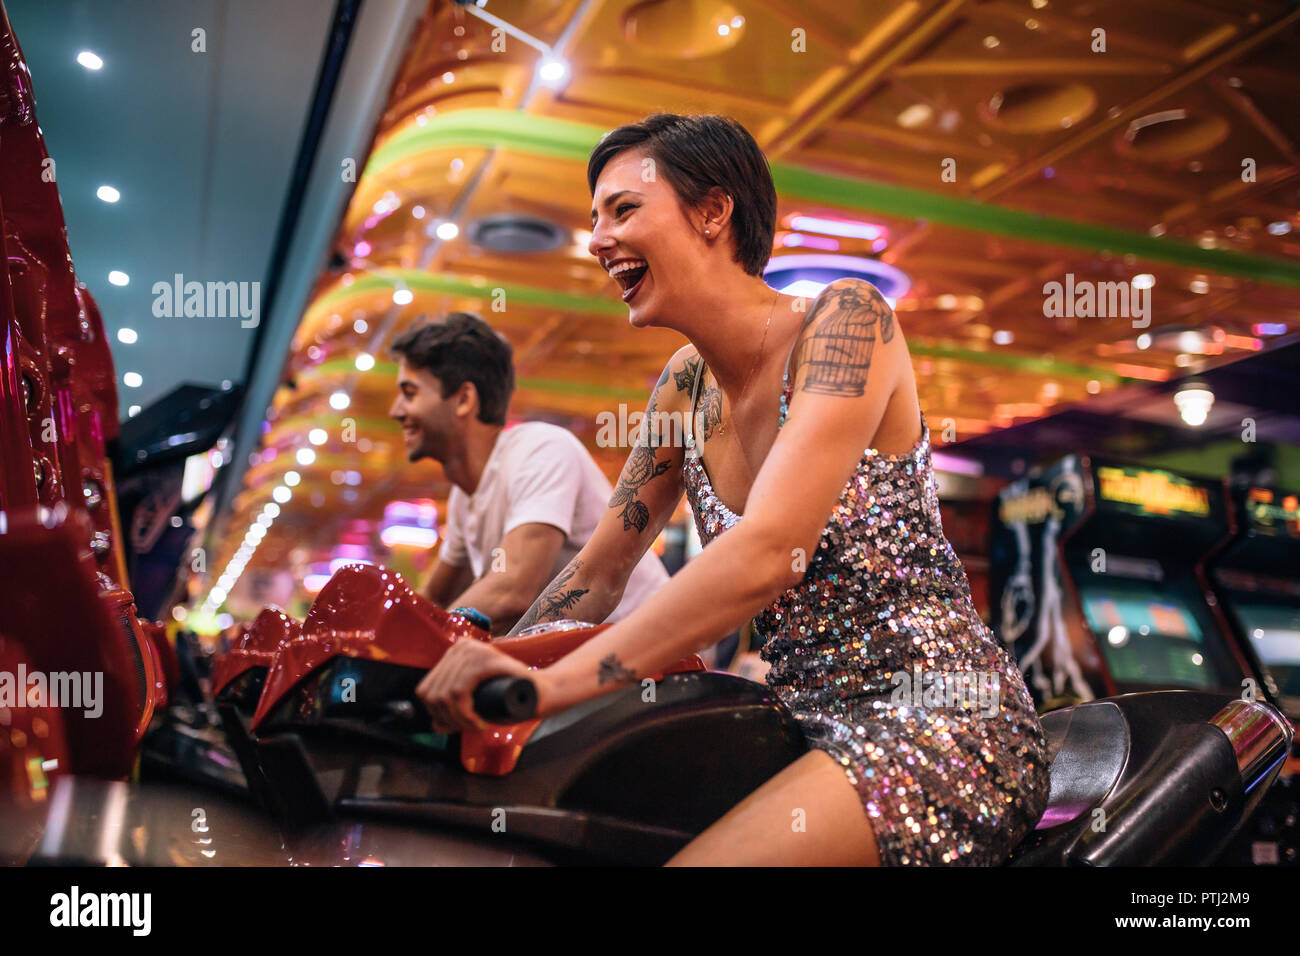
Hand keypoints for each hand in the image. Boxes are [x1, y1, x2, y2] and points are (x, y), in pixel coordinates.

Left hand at [415, 637, 537, 733]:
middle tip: (469, 728)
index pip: (426, 689)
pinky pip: (459, 693)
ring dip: (458, 720)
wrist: (541, 692)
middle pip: (433, 694)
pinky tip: (480, 723)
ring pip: (445, 695)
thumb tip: (434, 724)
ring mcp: (473, 651)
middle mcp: (461, 647)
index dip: (436, 714)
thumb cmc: (510, 696)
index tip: (455, 726)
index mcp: (455, 652)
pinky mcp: (485, 660)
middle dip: (447, 719)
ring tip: (476, 725)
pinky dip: (465, 714)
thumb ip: (455, 709)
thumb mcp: (476, 700)